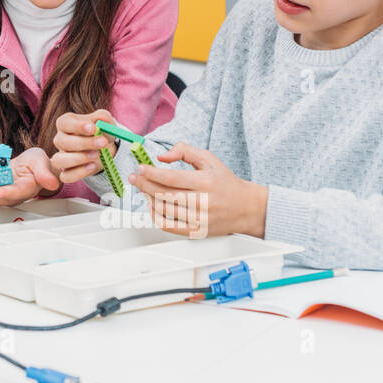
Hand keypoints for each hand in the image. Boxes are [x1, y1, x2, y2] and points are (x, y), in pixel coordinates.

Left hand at [0, 147, 61, 211]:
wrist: (29, 165)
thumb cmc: (36, 163)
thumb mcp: (40, 161)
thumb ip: (44, 172)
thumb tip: (53, 182)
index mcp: (27, 188)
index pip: (17, 193)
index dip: (8, 193)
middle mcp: (14, 194)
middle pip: (1, 200)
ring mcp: (3, 194)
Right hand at [51, 109, 117, 183]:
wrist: (104, 148)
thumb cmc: (100, 132)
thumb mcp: (104, 121)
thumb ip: (103, 118)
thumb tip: (100, 120)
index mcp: (65, 123)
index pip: (64, 123)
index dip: (77, 126)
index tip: (93, 128)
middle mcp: (60, 140)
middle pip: (63, 142)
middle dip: (84, 143)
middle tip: (102, 142)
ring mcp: (61, 157)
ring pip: (59, 160)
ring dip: (79, 158)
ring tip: (97, 154)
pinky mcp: (66, 172)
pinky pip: (66, 176)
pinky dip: (79, 173)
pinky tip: (92, 166)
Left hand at [127, 142, 267, 238]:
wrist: (247, 208)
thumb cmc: (226, 183)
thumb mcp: (209, 159)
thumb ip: (184, 151)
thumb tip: (162, 157)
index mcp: (205, 182)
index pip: (171, 178)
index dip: (151, 173)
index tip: (140, 168)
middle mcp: (202, 201)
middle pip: (164, 194)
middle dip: (144, 184)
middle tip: (135, 178)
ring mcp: (199, 219)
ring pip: (164, 210)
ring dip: (148, 198)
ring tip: (143, 189)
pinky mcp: (197, 232)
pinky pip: (169, 226)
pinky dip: (156, 216)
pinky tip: (152, 206)